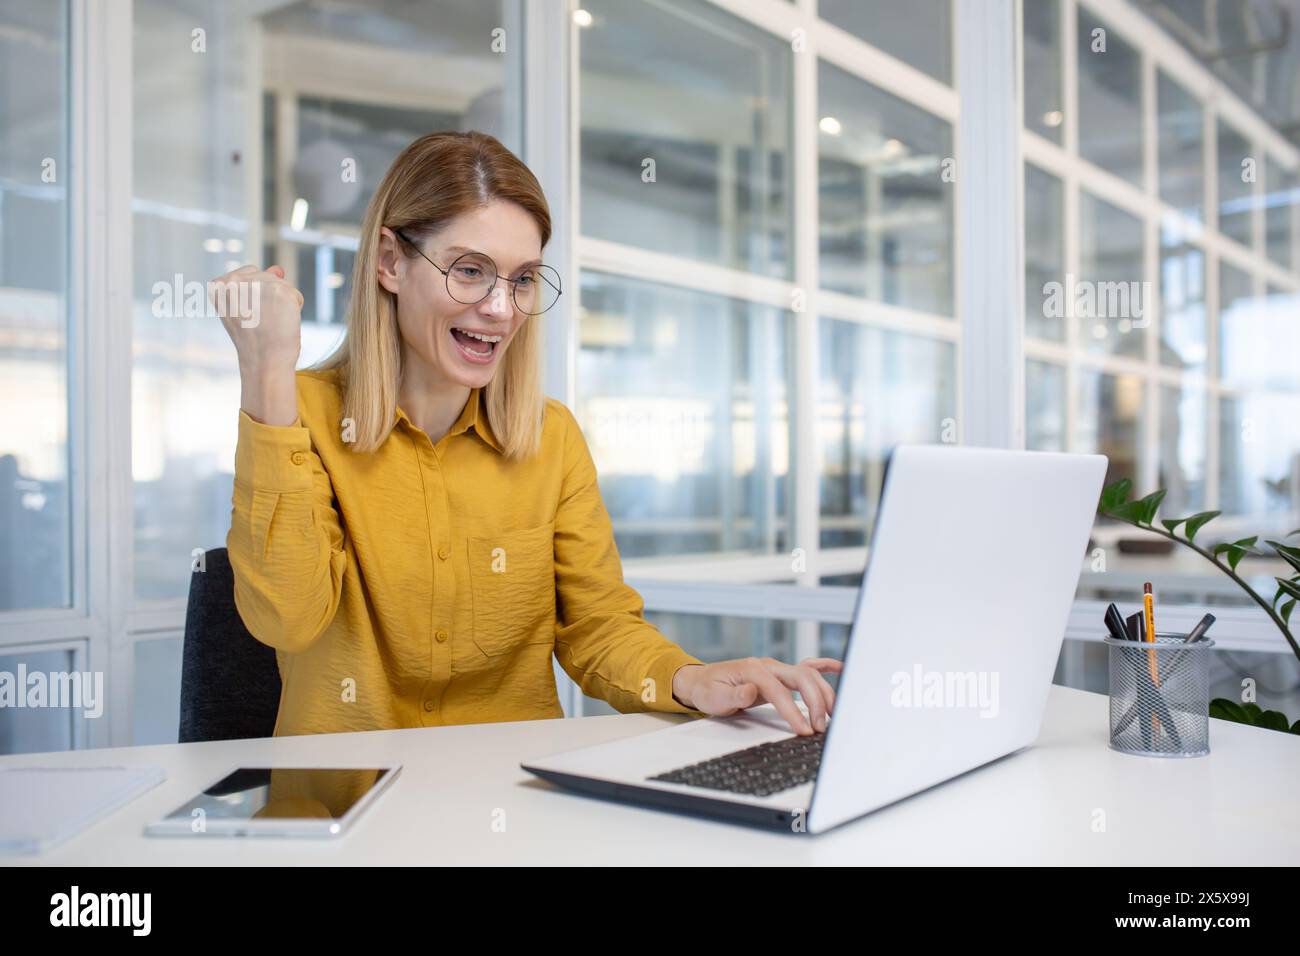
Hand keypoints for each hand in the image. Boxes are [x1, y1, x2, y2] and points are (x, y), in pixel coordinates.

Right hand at [209, 264, 304, 425]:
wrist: (264, 362)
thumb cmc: (253, 340)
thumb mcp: (244, 309)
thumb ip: (256, 285)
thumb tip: (278, 268)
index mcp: (219, 285)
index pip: (249, 274)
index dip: (254, 297)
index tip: (248, 315)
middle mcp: (234, 280)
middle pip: (266, 276)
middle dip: (270, 298)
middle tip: (261, 322)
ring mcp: (257, 283)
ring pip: (282, 284)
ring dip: (283, 303)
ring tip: (270, 323)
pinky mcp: (279, 290)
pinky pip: (295, 294)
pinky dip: (294, 309)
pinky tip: (282, 322)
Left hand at [672, 657, 842, 734]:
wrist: (701, 681)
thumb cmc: (708, 690)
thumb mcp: (713, 696)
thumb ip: (733, 694)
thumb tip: (751, 691)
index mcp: (753, 669)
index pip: (779, 690)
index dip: (794, 710)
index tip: (803, 730)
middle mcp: (768, 665)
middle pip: (801, 677)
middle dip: (815, 702)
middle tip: (819, 727)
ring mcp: (776, 668)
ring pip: (808, 674)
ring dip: (823, 693)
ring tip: (830, 717)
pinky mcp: (780, 675)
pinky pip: (807, 667)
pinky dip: (825, 667)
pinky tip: (840, 669)